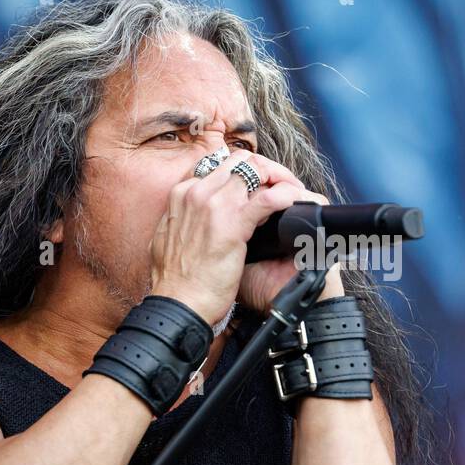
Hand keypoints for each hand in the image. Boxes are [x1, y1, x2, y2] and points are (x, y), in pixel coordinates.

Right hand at [148, 150, 334, 323]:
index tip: (256, 185)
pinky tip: (295, 203)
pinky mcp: (234, 222)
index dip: (242, 172)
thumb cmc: (177, 279)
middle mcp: (197, 191)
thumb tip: (197, 216)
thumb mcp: (169, 238)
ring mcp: (214, 204)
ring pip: (256, 172)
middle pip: (240, 162)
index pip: (219, 165)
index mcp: (182, 194)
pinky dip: (286, 196)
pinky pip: (269, 198)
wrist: (178, 303)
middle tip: (278, 186)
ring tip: (291, 194)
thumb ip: (185, 218)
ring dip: (277, 180)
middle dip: (263, 170)